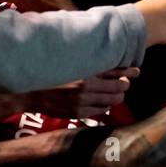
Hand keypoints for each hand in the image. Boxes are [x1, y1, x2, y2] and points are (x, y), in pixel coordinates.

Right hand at [20, 67, 139, 118]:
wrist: (29, 90)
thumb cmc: (49, 71)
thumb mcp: (68, 60)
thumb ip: (87, 57)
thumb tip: (107, 54)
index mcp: (84, 68)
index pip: (115, 69)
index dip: (129, 71)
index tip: (136, 71)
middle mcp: (86, 85)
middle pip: (119, 86)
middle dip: (125, 84)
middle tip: (125, 82)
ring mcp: (83, 100)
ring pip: (112, 100)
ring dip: (117, 96)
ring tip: (117, 94)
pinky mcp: (78, 112)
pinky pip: (100, 110)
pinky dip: (106, 106)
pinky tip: (104, 103)